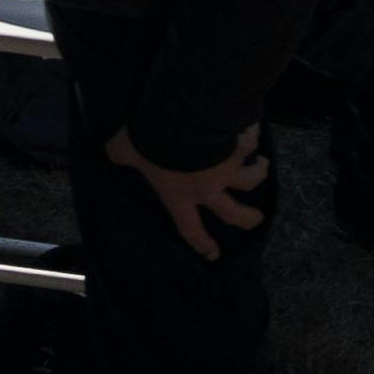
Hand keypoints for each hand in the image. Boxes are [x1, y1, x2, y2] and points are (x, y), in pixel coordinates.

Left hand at [106, 123, 268, 259]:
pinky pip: (250, 140)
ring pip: (251, 179)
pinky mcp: (240, 144)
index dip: (201, 244)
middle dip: (248, 218)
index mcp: (180, 195)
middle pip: (235, 213)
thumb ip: (120, 155)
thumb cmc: (151, 141)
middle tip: (256, 218)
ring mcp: (228, 168)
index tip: (214, 255)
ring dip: (258, 174)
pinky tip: (251, 125)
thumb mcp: (125, 148)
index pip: (190, 227)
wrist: (182, 118)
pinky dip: (252, 133)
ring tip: (261, 165)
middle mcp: (209, 187)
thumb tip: (111, 154)